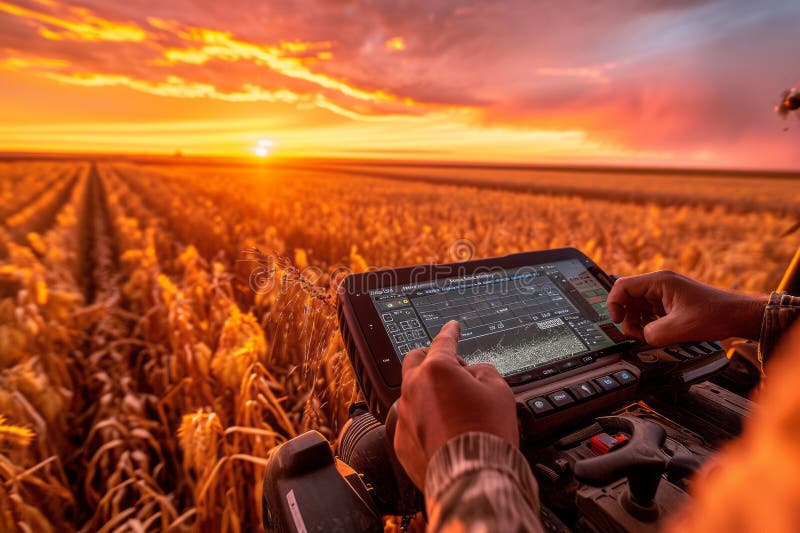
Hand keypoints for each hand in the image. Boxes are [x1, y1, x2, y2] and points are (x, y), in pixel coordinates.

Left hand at [392, 320, 518, 488]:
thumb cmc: (487, 433)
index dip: (450, 332)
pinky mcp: (401, 442)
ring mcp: (404, 416)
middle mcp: (413, 389)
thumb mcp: (499, 390)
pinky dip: (424, 421)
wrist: (473, 477)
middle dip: (430, 358)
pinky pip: (410, 422)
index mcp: (437, 370)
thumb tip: (472, 374)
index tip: (452, 327)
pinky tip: (443, 432)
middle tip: (449, 366)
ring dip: (428, 393)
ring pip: (411, 393)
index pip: (443, 342)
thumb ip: (483, 372)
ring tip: (453, 408)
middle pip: (415, 361)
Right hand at [606, 270, 767, 345]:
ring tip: (651, 335)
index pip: (622, 286)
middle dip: (629, 318)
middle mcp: (659, 285)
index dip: (614, 303)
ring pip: (637, 308)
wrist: (737, 316)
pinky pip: (649, 314)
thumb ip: (653, 333)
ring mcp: (664, 294)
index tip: (617, 320)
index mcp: (659, 282)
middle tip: (638, 334)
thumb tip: (642, 336)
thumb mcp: (680, 328)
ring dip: (639, 323)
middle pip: (628, 298)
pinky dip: (649, 325)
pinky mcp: (669, 305)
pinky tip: (660, 334)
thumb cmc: (716, 315)